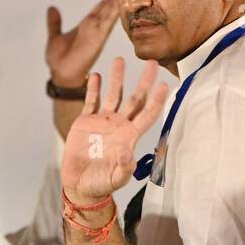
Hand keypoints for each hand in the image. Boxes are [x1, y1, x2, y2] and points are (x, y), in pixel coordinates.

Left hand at [46, 0, 118, 87]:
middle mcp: (93, 28)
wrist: (60, 75)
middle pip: (107, 8)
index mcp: (85, 25)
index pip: (99, 7)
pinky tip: (119, 5)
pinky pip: (107, 24)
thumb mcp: (54, 36)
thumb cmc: (59, 60)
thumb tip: (51, 8)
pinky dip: (113, 14)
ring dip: (117, 2)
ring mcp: (97, 33)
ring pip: (109, 13)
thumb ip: (54, 23)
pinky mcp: (98, 39)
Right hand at [61, 57, 168, 205]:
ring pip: (113, 95)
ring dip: (117, 77)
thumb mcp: (115, 179)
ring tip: (120, 59)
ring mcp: (102, 122)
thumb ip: (123, 167)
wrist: (80, 185)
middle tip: (152, 62)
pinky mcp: (85, 122)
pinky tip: (95, 74)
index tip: (164, 84)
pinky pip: (90, 101)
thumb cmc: (101, 184)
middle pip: (134, 99)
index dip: (157, 100)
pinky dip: (93, 88)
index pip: (147, 114)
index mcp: (129, 136)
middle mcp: (119, 125)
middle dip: (144, 81)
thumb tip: (126, 153)